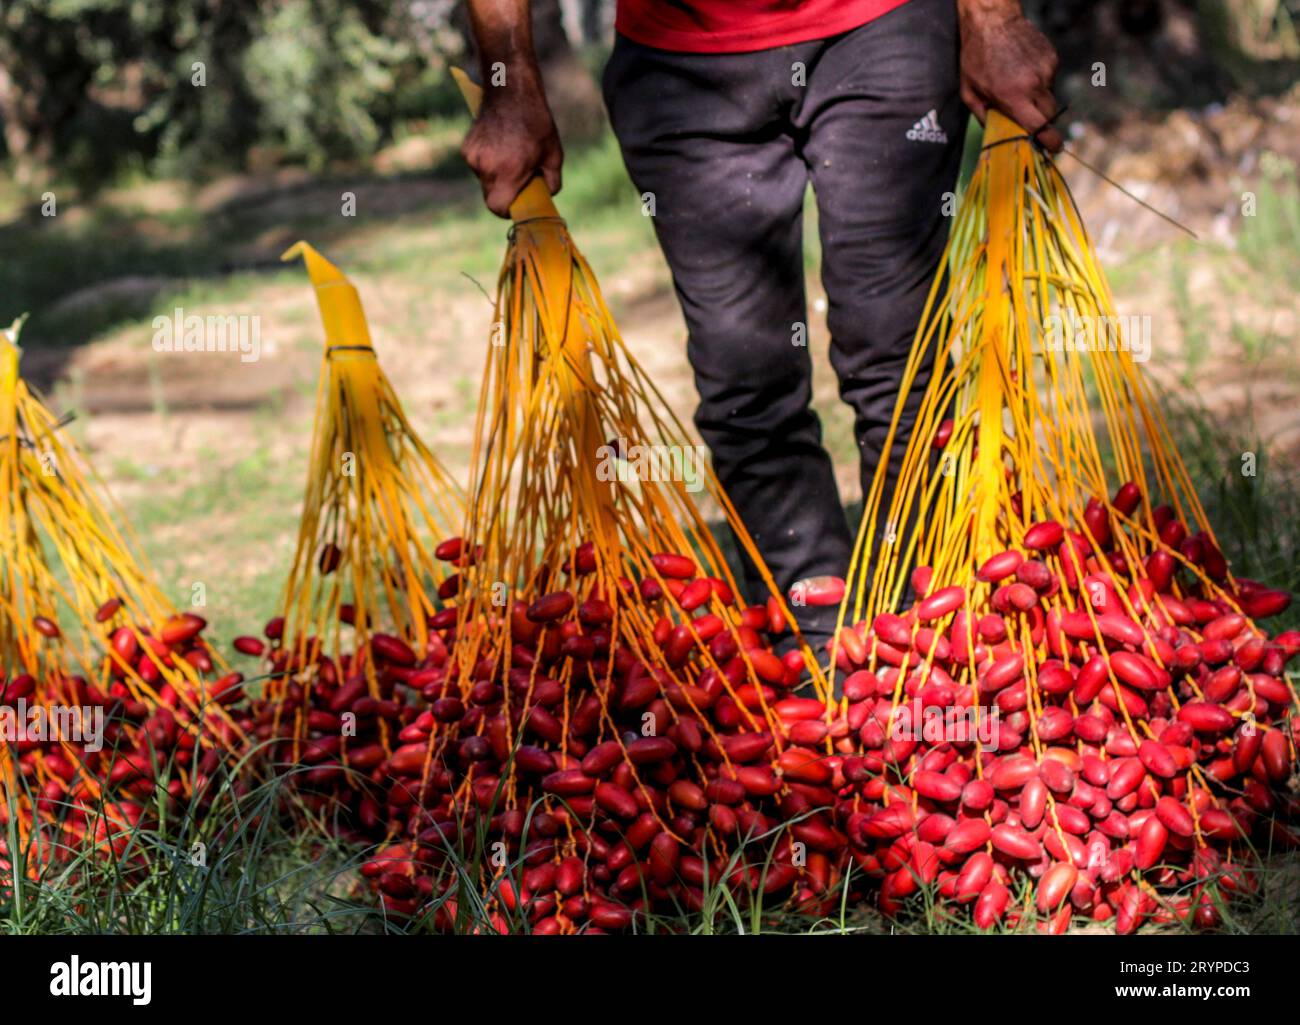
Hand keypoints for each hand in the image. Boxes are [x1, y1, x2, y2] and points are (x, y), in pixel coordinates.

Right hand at [461, 65, 562, 216]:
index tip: (515, 206)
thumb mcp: (554, 154)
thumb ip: (552, 181)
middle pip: (491, 196)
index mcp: (508, 172)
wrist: (511, 90)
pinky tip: (499, 146)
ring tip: (510, 156)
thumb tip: (547, 195)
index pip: (498, 207)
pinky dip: (488, 162)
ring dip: (496, 176)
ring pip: (484, 180)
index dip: (507, 211)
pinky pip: (477, 166)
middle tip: (518, 180)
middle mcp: (486, 167)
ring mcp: (473, 157)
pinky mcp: (466, 148)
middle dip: (504, 193)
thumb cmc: (536, 123)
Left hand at [958, 1, 1061, 151]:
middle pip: (1050, 116)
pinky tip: (1023, 70)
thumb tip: (996, 134)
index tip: (1053, 149)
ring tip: (1017, 84)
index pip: (1039, 126)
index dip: (1049, 141)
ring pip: (1049, 96)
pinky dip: (1039, 81)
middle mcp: (1034, 85)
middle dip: (1044, 123)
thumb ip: (983, 116)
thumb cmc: (975, 57)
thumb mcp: (969, 92)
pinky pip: (1050, 79)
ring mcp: (1046, 70)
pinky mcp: (1052, 58)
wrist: (992, 20)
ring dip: (1037, 99)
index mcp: (1013, 96)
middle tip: (1032, 122)